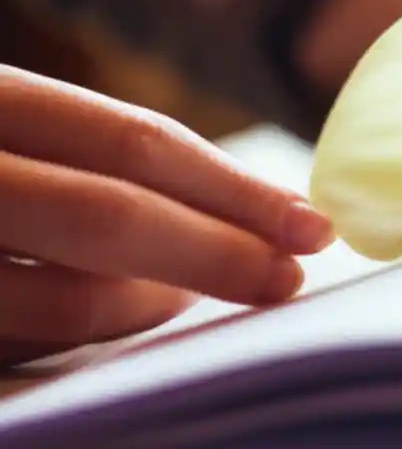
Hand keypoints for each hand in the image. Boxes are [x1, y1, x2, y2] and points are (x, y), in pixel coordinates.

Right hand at [0, 66, 333, 368]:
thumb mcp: (10, 118)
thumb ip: (91, 150)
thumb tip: (246, 210)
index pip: (132, 142)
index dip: (234, 189)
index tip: (312, 224)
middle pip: (108, 217)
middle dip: (218, 252)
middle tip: (288, 277)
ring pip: (67, 301)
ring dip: (157, 302)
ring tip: (196, 293)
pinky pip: (26, 343)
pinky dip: (92, 330)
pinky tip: (125, 310)